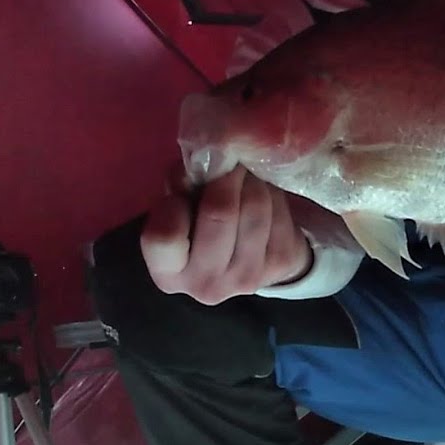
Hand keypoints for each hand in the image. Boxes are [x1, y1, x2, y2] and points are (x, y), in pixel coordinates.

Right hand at [139, 162, 313, 304]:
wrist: (248, 255)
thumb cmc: (199, 224)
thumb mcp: (177, 206)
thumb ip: (179, 185)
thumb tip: (205, 159)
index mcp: (168, 274)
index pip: (164, 238)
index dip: (173, 204)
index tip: (184, 188)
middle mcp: (205, 284)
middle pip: (219, 214)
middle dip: (225, 177)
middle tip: (228, 160)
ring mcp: (247, 278)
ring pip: (255, 208)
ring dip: (251, 180)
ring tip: (245, 174)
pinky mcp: (280, 263)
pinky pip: (278, 211)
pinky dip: (271, 192)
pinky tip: (263, 191)